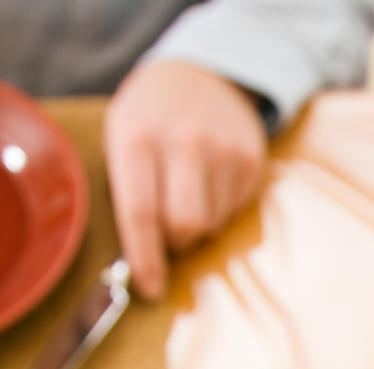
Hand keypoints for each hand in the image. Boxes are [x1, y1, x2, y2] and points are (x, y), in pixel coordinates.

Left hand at [104, 60, 268, 300]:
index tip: (149, 289)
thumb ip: (125, 192)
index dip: (145, 259)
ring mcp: (223, 149)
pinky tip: (210, 183)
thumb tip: (135, 266)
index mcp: (137, 138)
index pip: (140, 213)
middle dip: (175, 242)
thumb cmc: (149, 118)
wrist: (201, 74)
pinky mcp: (252, 158)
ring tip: (188, 195)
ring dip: (198, 226)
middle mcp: (184, 142)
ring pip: (212, 224)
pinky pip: (234, 211)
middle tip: (167, 232)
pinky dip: (220, 210)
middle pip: (185, 226)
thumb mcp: (121, 138)